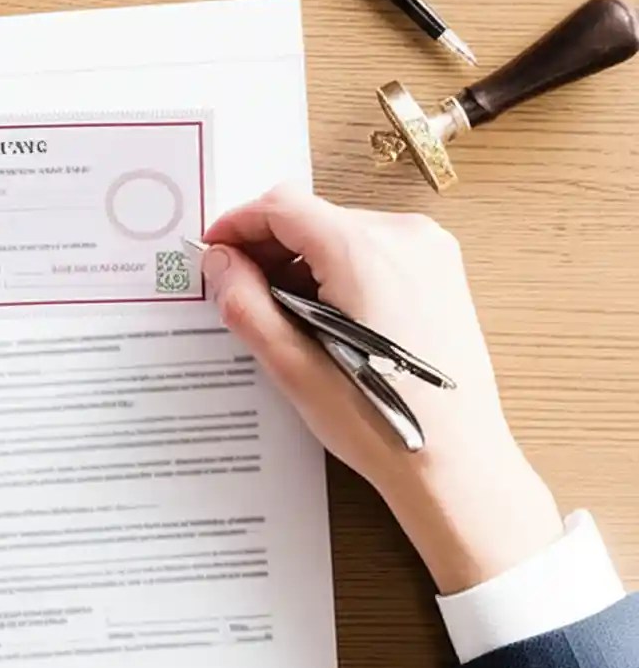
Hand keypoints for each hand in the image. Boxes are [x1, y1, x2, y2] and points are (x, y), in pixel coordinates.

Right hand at [201, 186, 561, 594]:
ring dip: (302, 261)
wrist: (456, 462)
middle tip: (238, 291)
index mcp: (363, 251)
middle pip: (311, 216)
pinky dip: (337, 270)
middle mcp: (402, 236)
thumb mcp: (291, 364)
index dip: (237, 223)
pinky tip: (324, 317)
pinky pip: (372, 250)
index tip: (212, 251)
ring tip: (282, 314)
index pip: (282, 206)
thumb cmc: (379, 419)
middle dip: (267, 247)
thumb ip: (245, 301)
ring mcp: (429, 251)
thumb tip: (219, 261)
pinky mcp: (441, 270)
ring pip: (340, 232)